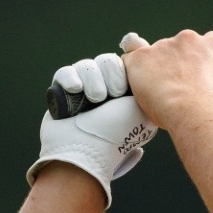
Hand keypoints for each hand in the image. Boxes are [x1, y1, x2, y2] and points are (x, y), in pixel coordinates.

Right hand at [28, 38, 158, 207]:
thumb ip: (148, 88)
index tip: (121, 90)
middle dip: (107, 76)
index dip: (122, 71)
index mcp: (125, 95)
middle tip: (109, 98)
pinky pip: (65, 72)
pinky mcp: (63, 95)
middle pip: (105, 61)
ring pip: (86, 66)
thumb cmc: (116, 133)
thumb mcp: (142, 108)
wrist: (85, 151)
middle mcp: (105, 92)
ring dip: (92, 81)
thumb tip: (148, 72)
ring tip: (93, 100)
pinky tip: (75, 89)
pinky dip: (70, 78)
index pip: (123, 64)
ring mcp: (83, 93)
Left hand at [119, 29, 212, 131]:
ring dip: (154, 70)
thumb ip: (209, 78)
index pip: (205, 43)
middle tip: (176, 88)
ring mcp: (163, 45)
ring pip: (153, 56)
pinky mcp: (140, 56)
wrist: (192, 111)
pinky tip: (141, 90)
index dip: (198, 59)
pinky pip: (130, 61)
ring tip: (160, 95)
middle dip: (174, 65)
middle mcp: (189, 38)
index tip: (195, 74)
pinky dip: (134, 74)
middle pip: (177, 48)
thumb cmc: (209, 108)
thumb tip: (199, 88)